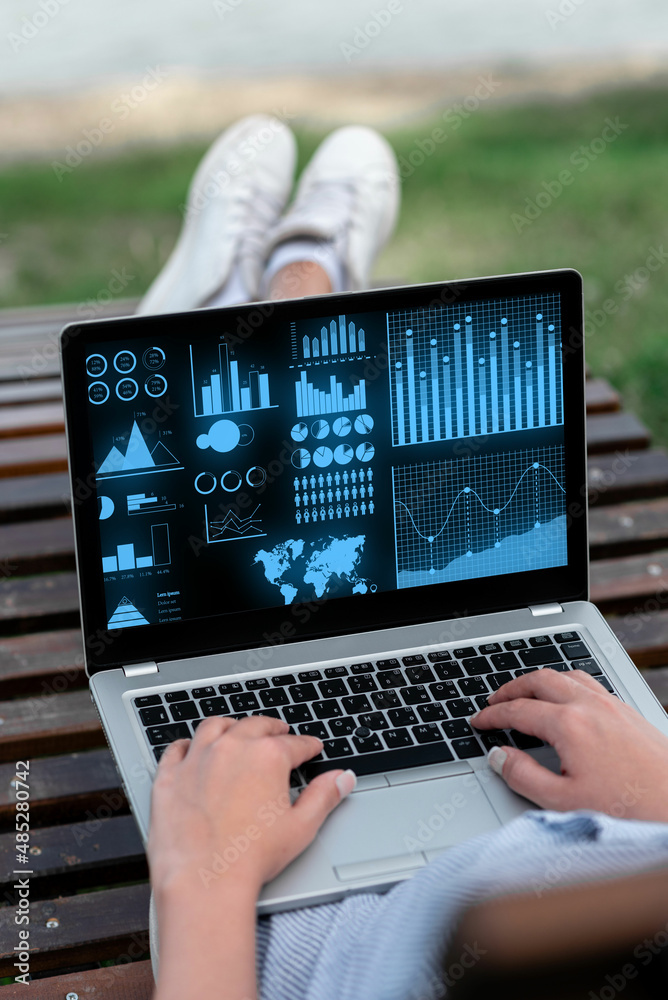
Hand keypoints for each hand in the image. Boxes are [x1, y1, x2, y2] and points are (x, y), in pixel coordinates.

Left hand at [147, 715, 354, 897]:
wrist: (204, 881)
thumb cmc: (250, 858)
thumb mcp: (301, 827)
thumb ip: (325, 796)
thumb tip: (343, 778)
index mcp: (267, 756)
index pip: (295, 743)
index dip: (307, 745)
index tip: (311, 747)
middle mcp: (231, 748)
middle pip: (255, 726)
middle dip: (272, 728)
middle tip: (280, 732)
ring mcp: (197, 759)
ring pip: (215, 727)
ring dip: (230, 726)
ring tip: (237, 731)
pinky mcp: (170, 775)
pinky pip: (177, 749)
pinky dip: (187, 745)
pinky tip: (192, 749)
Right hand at [472, 668, 667, 821]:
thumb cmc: (628, 810)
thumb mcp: (563, 802)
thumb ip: (522, 776)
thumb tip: (499, 757)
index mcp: (569, 725)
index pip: (518, 710)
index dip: (492, 715)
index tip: (479, 721)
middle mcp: (591, 706)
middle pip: (540, 680)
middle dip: (512, 688)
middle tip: (494, 700)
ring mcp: (613, 706)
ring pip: (567, 675)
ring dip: (541, 681)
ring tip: (527, 694)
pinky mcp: (629, 713)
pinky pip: (590, 683)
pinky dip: (567, 684)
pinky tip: (567, 702)